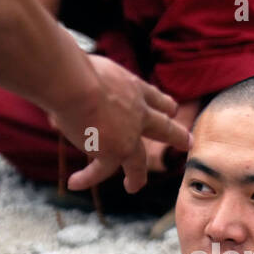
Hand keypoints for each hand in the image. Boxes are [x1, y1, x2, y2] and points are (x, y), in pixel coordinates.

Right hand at [50, 56, 192, 193]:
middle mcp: (137, 113)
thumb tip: (65, 73)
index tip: (171, 109)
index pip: (153, 97)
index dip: (162, 105)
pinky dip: (86, 177)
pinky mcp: (113, 153)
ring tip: (133, 186)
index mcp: (133, 88)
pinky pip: (100, 171)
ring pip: (138, 162)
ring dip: (137, 176)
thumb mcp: (88, 66)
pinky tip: (74, 183)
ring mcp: (129, 136)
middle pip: (163, 127)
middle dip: (176, 135)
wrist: (75, 84)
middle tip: (188, 142)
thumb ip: (84, 76)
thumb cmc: (73, 68)